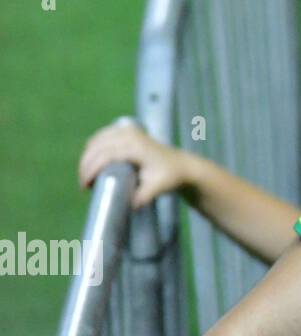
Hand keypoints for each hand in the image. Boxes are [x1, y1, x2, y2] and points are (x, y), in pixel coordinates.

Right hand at [78, 121, 192, 205]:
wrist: (181, 166)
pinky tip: (90, 159)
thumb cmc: (169, 177)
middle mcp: (131, 135)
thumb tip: (127, 205)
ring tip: (87, 175)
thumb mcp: (156, 188)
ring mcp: (129, 130)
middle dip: (86, 165)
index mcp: (136, 147)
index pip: (105, 155)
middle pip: (97, 147)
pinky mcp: (127, 130)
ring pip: (97, 140)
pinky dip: (93, 146)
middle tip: (84, 184)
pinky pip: (102, 135)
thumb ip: (142, 197)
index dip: (91, 169)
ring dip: (88, 156)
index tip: (85, 186)